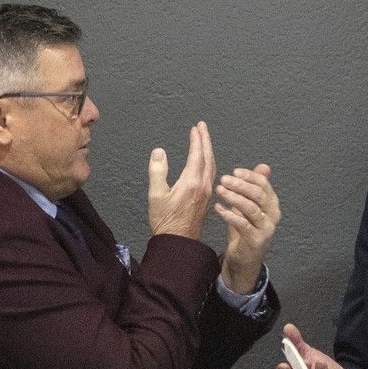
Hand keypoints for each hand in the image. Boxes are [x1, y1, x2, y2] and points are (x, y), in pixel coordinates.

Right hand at [147, 121, 215, 238]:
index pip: (197, 155)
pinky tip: (206, 162)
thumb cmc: (166, 221)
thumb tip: (159, 152)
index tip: (196, 128)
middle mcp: (203, 186)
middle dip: (206, 140)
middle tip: (203, 127)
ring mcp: (207, 192)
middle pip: (208, 157)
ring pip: (212, 166)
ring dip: (209, 150)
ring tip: (204, 140)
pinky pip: (211, 175)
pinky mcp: (207, 198)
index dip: (197, 140)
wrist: (179, 241)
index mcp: (191, 183)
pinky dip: (209, 162)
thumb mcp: (156, 195)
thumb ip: (157, 171)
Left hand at [216, 163, 279, 293]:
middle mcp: (273, 216)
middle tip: (224, 179)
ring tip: (220, 191)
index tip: (234, 172)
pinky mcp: (257, 240)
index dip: (249, 176)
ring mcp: (266, 228)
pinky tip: (218, 208)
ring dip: (233, 197)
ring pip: (251, 208)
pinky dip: (229, 215)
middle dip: (240, 185)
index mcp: (273, 204)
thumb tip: (264, 167)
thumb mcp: (251, 205)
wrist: (245, 258)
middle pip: (258, 194)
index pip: (264, 185)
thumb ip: (257, 187)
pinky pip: (242, 224)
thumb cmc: (246, 230)